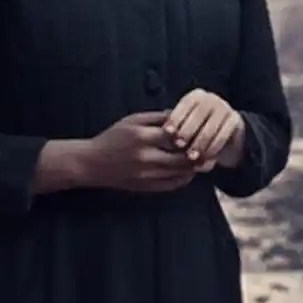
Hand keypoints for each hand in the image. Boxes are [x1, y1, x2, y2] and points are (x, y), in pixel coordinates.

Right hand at [81, 111, 198, 192]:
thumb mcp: (131, 120)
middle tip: (211, 148)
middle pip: (182, 157)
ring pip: (180, 173)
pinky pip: (172, 185)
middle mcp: (146, 157)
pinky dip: (184, 178)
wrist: (92, 163)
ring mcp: (146, 175)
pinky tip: (188, 171)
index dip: (191, 133)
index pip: (176, 135)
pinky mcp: (146, 187)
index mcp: (142, 136)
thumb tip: (181, 115)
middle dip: (199, 153)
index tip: (201, 130)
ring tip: (203, 159)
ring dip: (194, 167)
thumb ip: (156, 117)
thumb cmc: (112, 138)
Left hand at [165, 89, 244, 172]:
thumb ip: (178, 130)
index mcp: (196, 96)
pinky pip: (223, 135)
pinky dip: (213, 148)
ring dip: (199, 143)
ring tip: (191, 156)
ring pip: (210, 127)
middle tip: (179, 145)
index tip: (168, 132)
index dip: (176, 118)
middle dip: (187, 131)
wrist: (227, 139)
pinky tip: (206, 157)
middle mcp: (212, 99)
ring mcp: (225, 108)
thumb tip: (167, 134)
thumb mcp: (186, 129)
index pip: (185, 104)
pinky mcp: (236, 121)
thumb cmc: (198, 133)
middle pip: (198, 114)